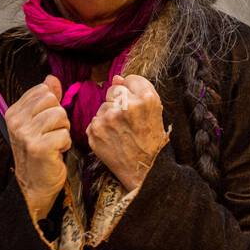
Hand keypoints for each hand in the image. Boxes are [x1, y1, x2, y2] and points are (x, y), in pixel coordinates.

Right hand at [6, 75, 70, 219]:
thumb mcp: (37, 122)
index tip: (45, 124)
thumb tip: (51, 78)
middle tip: (51, 134)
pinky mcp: (39, 147)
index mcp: (14, 112)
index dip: (51, 106)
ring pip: (60, 115)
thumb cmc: (39, 152)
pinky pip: (64, 134)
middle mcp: (16, 122)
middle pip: (52, 101)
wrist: (33, 185)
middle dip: (59, 117)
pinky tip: (56, 152)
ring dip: (63, 130)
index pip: (43, 90)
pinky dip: (65, 144)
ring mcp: (26, 135)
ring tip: (54, 143)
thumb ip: (44, 99)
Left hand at [86, 74, 167, 192]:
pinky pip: (94, 120)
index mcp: (146, 98)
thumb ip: (138, 91)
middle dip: (118, 102)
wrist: (146, 171)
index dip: (132, 91)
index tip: (135, 103)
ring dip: (108, 116)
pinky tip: (112, 139)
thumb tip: (116, 78)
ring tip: (121, 132)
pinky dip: (100, 129)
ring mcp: (109, 118)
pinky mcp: (95, 131)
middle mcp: (127, 105)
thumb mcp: (155, 112)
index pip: (130, 79)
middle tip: (128, 121)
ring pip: (103, 106)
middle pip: (113, 90)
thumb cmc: (152, 141)